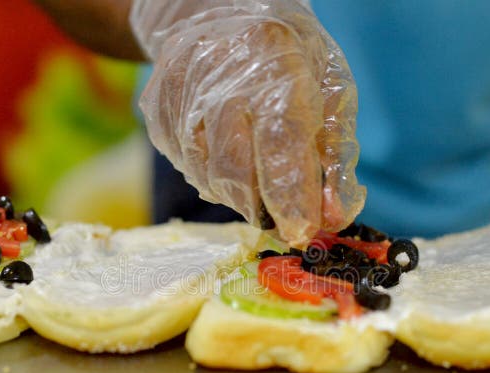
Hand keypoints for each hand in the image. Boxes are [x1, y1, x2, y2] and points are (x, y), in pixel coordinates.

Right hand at [130, 1, 364, 244]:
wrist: (223, 9)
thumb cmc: (290, 56)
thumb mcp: (329, 91)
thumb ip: (334, 157)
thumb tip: (332, 217)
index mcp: (274, 62)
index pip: (279, 141)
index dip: (290, 195)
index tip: (300, 232)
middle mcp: (219, 75)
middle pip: (236, 170)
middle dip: (264, 207)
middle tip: (285, 218)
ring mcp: (179, 92)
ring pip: (209, 177)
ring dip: (240, 193)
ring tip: (259, 169)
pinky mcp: (155, 109)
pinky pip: (188, 168)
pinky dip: (215, 176)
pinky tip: (230, 149)